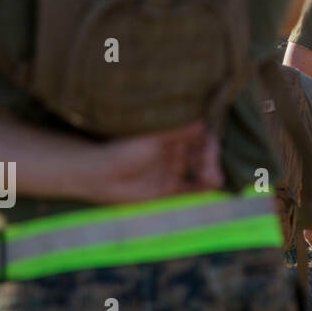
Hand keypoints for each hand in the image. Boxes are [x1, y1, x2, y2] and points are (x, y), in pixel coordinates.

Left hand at [81, 120, 221, 203]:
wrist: (98, 176)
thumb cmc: (122, 151)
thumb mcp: (150, 140)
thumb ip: (175, 132)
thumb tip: (202, 122)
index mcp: (171, 135)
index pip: (198, 135)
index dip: (208, 141)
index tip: (210, 147)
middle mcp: (174, 150)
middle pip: (202, 153)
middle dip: (209, 159)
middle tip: (208, 167)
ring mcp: (172, 169)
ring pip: (199, 169)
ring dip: (209, 172)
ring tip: (213, 178)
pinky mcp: (168, 188)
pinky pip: (190, 188)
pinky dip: (202, 187)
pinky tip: (211, 186)